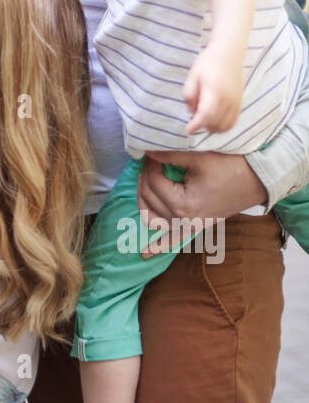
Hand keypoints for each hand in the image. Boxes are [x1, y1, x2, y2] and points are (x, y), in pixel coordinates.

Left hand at [137, 149, 267, 257]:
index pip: (153, 182)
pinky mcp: (196, 227)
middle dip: (145, 176)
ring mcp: (189, 227)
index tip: (152, 150)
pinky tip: (146, 253)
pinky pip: (173, 240)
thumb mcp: (198, 158)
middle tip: (150, 159)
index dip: (149, 163)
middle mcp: (184, 220)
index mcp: (183, 205)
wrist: (258, 179)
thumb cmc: (231, 167)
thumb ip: (169, 155)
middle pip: (149, 198)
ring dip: (144, 199)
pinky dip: (159, 246)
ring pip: (153, 217)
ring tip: (144, 180)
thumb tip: (146, 150)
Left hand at [183, 45, 242, 134]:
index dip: (196, 124)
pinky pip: (233, 122)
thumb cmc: (208, 63)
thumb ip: (189, 95)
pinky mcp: (240, 103)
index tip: (188, 129)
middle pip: (215, 123)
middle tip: (194, 118)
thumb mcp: (192, 76)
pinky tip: (214, 120)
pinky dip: (223, 126)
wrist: (229, 53)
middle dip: (202, 125)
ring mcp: (236, 102)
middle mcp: (228, 99)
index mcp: (214, 91)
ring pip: (225, 126)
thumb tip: (192, 112)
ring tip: (203, 118)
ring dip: (212, 127)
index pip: (206, 114)